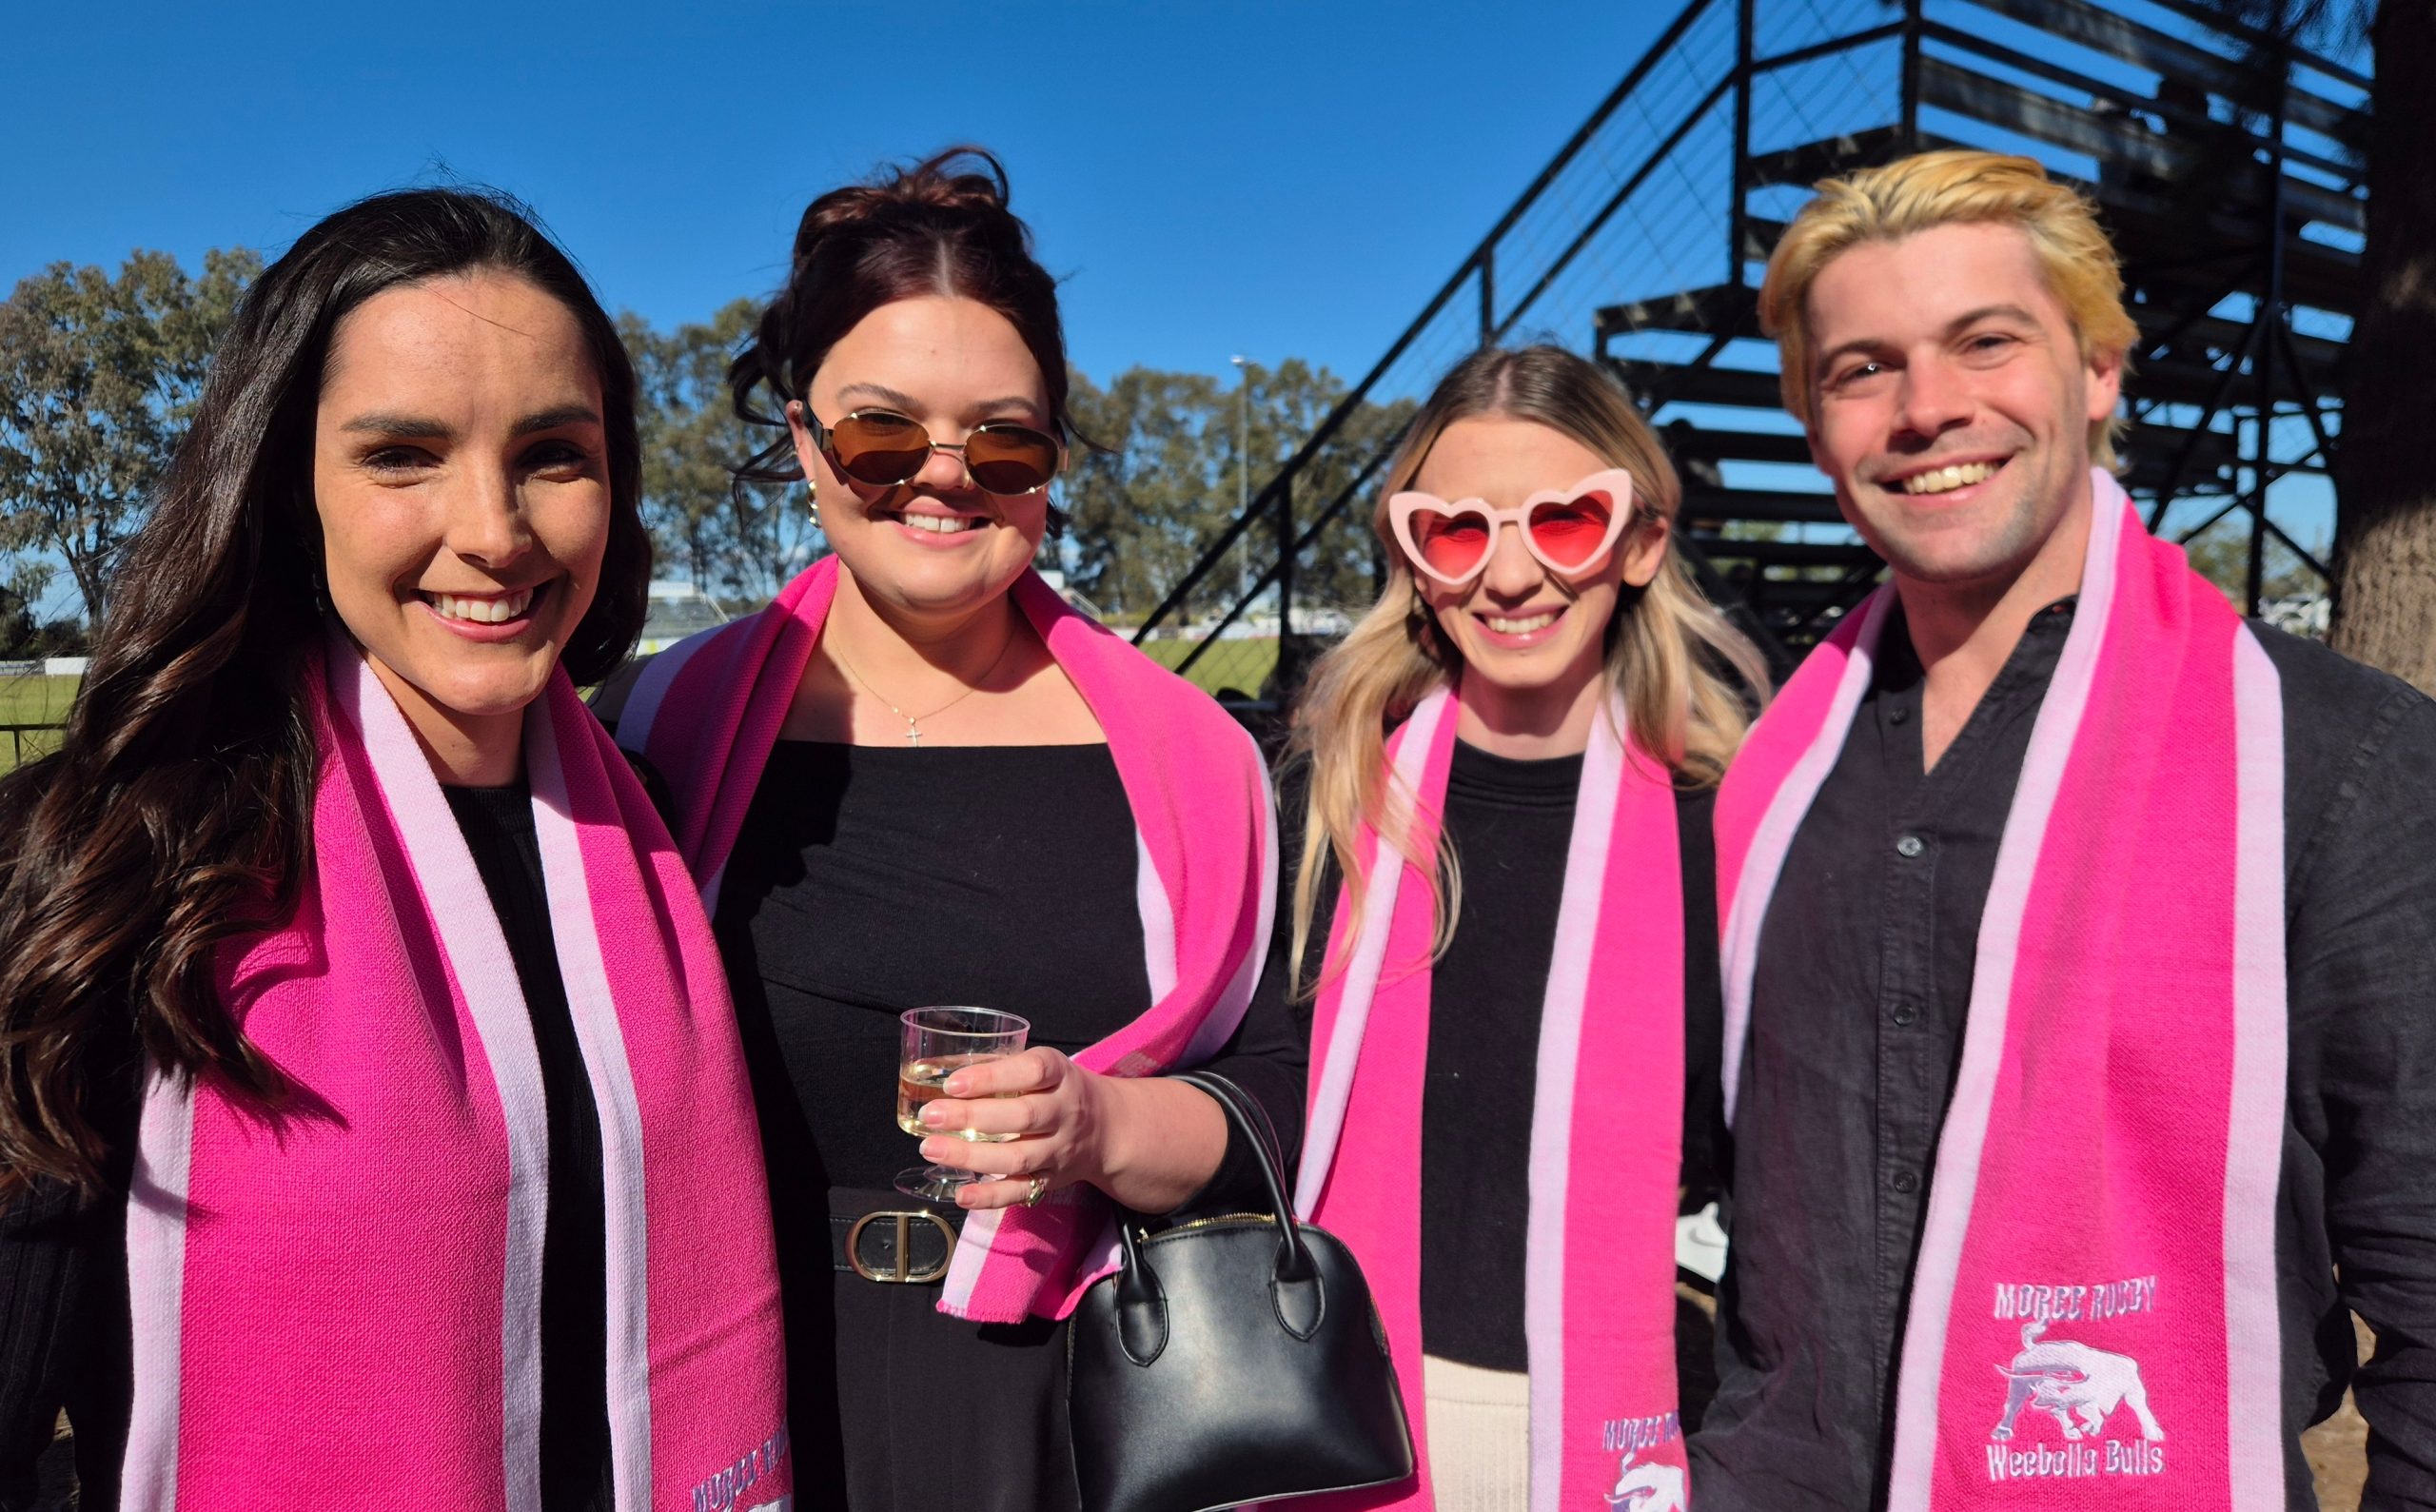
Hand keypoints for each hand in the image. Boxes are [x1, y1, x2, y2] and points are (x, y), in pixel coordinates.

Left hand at [915, 1047, 1111, 1210]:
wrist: (1107, 1129)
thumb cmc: (1058, 1089)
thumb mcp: (1041, 1067)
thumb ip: (997, 1067)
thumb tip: (937, 1070)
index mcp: (1060, 1075)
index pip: (1031, 1072)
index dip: (991, 1077)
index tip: (952, 1083)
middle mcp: (1064, 1112)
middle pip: (1022, 1116)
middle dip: (971, 1117)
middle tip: (930, 1115)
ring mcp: (1059, 1150)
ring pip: (1017, 1157)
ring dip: (971, 1156)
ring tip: (931, 1148)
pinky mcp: (1052, 1180)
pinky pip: (1021, 1191)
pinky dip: (990, 1197)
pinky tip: (961, 1193)